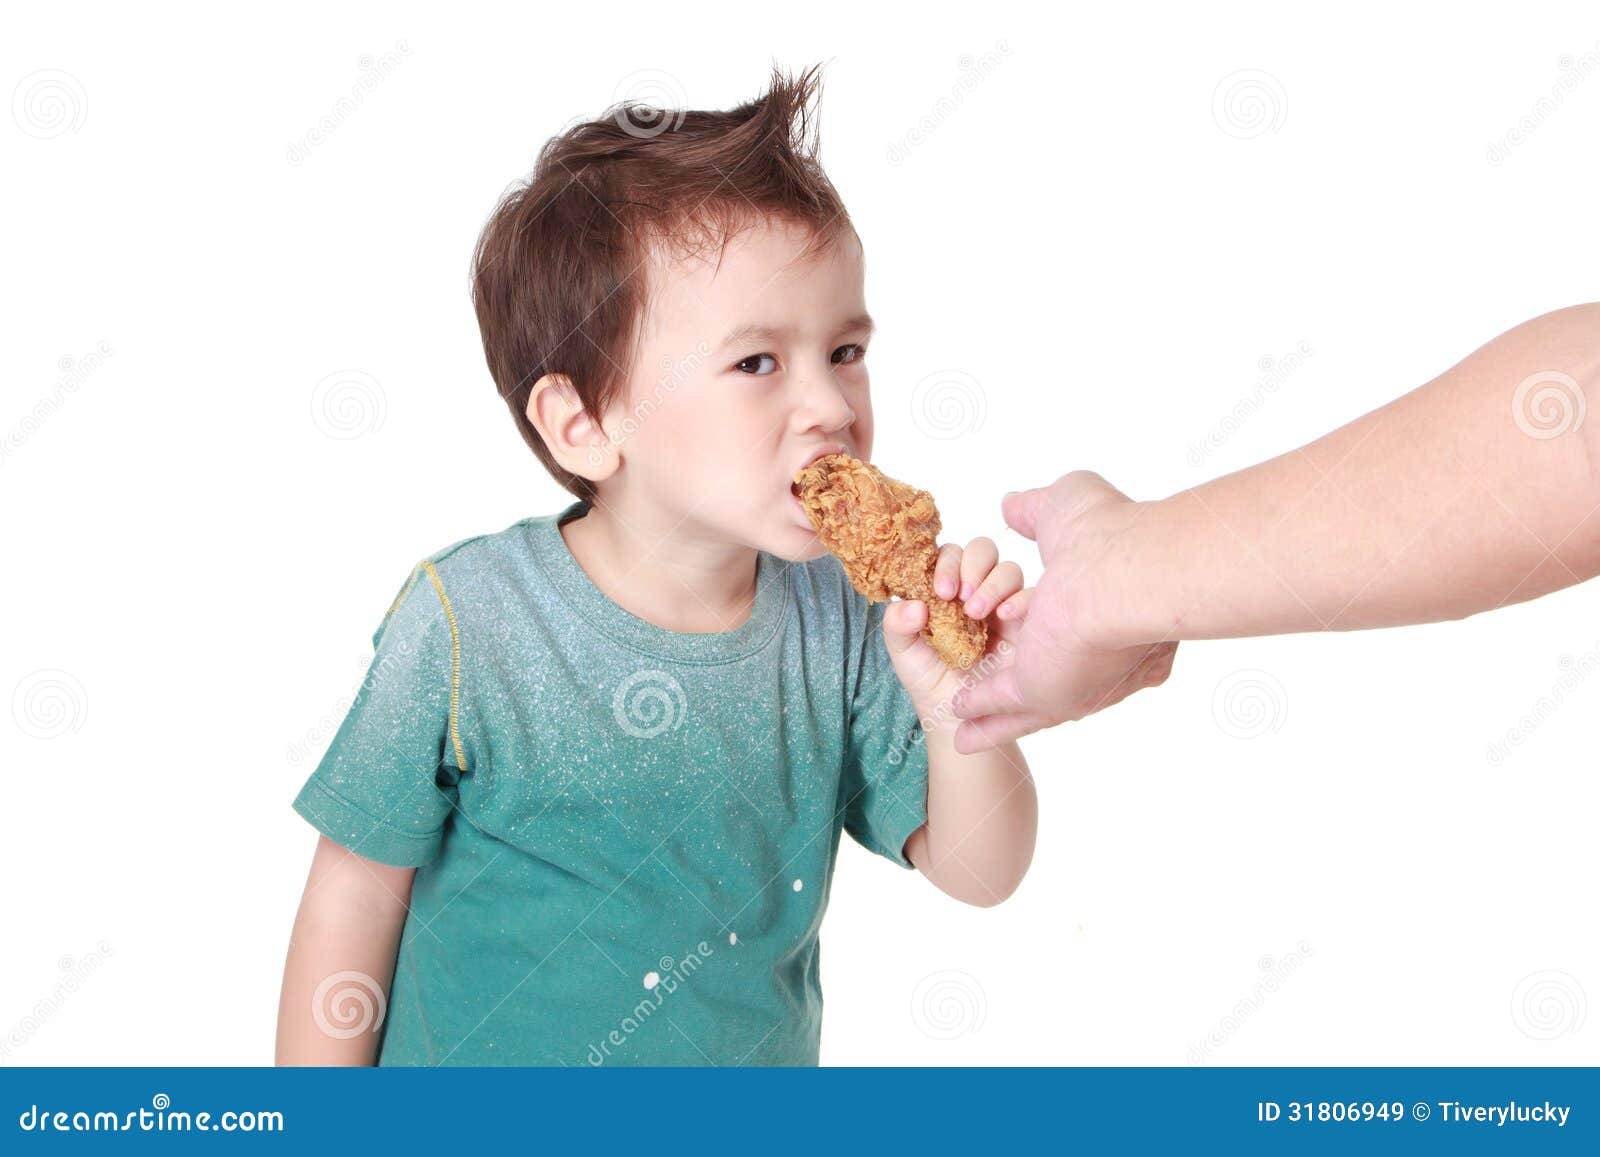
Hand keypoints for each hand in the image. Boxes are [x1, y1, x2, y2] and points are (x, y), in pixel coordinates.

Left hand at [881, 536, 1026, 727]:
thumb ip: (896, 626)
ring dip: (992, 581)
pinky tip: (1003, 615)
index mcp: (946, 588)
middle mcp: (977, 591)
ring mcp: (1003, 605)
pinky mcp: (1027, 623)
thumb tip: (913, 605)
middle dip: (970, 564)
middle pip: (983, 551)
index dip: (945, 563)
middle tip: (956, 593)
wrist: (960, 718)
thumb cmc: (931, 680)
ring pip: (1008, 570)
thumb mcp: (904, 653)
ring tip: (975, 612)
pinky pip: (1032, 597)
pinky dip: (1019, 598)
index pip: (950, 555)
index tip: (939, 590)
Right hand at [948, 472, 1176, 752]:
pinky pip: (999, 702)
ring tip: (963, 732)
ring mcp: (1070, 679)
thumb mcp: (1066, 506)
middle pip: (1050, 679)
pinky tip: (958, 713)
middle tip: (1001, 697)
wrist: (1114, 577)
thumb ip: (1036, 512)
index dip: (1044, 623)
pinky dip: (979, 710)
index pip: (1080, 631)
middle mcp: (1100, 659)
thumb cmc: (1108, 534)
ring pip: (1021, 703)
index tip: (1017, 620)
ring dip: (992, 717)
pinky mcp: (1037, 689)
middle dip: (1024, 693)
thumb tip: (1012, 506)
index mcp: (1118, 618)